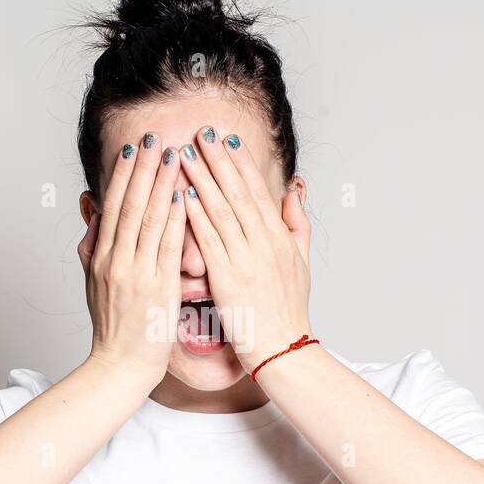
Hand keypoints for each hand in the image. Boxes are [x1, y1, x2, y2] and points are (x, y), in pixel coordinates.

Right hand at [78, 134, 185, 384]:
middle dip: (142, 169)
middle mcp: (116, 260)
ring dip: (160, 183)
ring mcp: (136, 273)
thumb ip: (92, 246)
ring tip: (172, 154)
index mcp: (101, 258)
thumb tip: (92, 212)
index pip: (113, 207)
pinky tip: (183, 196)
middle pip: (129, 204)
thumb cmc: (114, 328)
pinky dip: (173, 219)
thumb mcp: (93, 283)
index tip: (134, 149)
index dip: (124, 176)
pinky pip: (166, 246)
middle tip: (153, 137)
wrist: (119, 366)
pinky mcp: (157, 288)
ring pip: (147, 219)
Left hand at [178, 126, 312, 371]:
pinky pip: (209, 240)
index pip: (257, 191)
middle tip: (201, 133)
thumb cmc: (288, 310)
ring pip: (221, 210)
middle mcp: (264, 243)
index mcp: (279, 237)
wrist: (283, 349)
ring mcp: (246, 259)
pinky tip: (181, 196)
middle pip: (238, 193)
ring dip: (201, 179)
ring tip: (184, 154)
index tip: (226, 140)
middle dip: (218, 161)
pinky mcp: (228, 278)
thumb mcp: (301, 261)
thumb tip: (295, 189)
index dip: (241, 164)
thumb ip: (297, 222)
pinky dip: (195, 216)